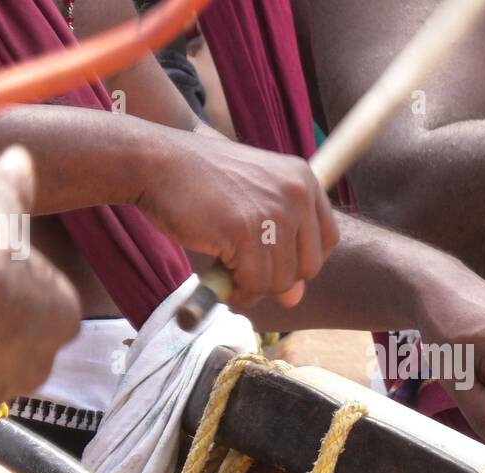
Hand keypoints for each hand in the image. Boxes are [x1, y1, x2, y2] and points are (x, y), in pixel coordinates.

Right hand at [136, 132, 338, 308]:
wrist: (156, 162)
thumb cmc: (200, 183)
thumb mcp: (252, 206)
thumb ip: (280, 246)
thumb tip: (295, 299)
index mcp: (303, 180)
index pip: (327, 240)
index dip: (301, 263)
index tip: (274, 266)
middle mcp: (296, 193)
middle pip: (308, 267)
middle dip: (276, 279)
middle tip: (244, 272)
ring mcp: (274, 212)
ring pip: (281, 281)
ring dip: (253, 288)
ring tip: (229, 274)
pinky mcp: (246, 231)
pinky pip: (254, 284)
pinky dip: (237, 292)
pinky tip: (222, 280)